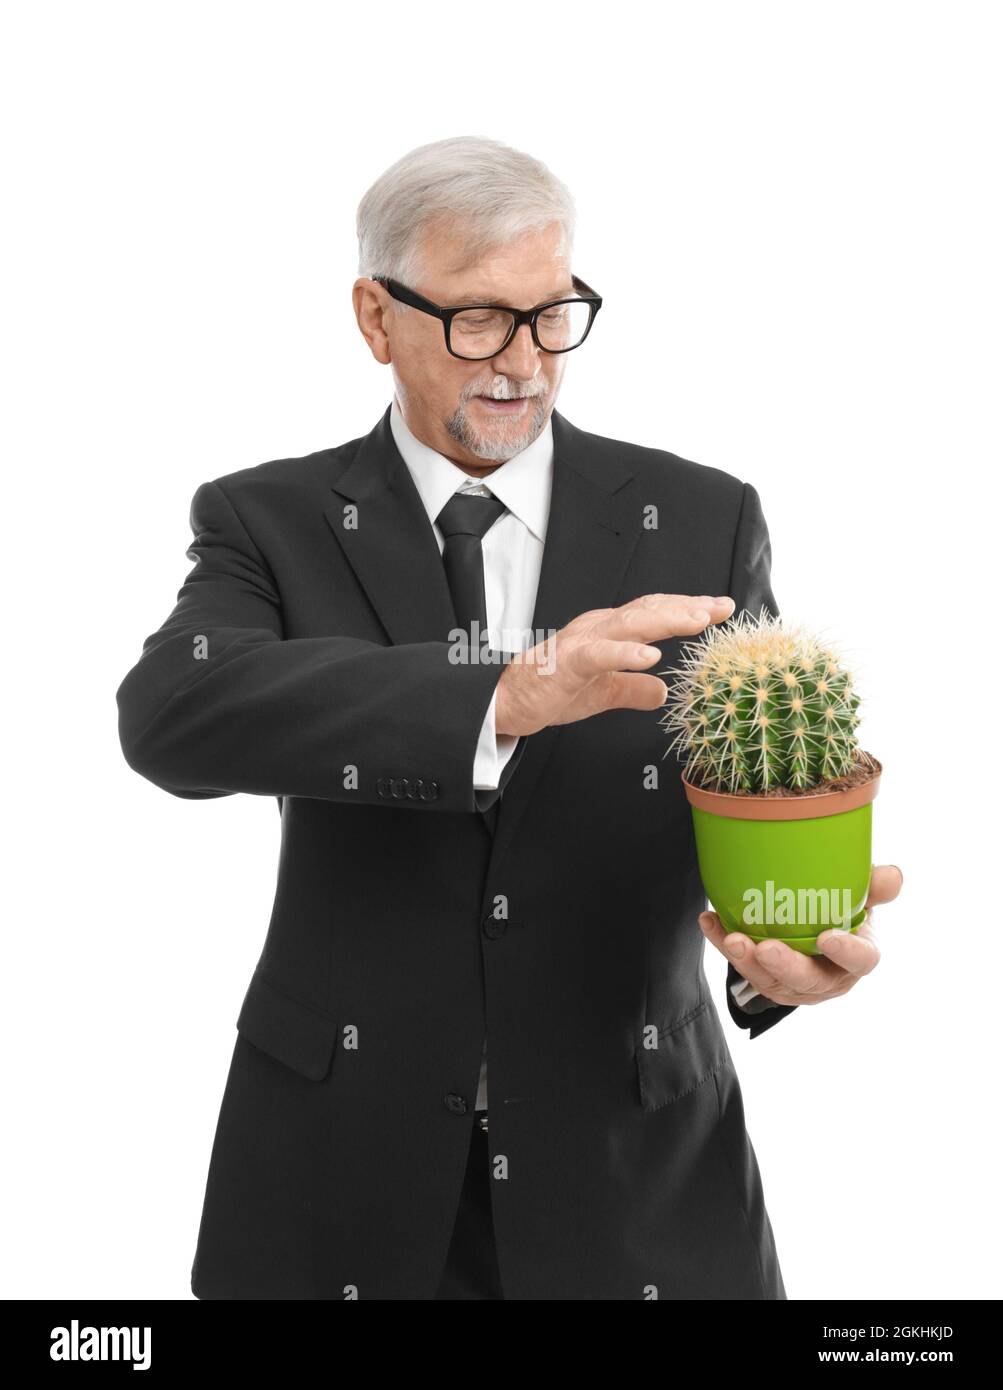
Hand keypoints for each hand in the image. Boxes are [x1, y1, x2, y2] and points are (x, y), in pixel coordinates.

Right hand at [494, 593, 735, 737]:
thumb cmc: (549, 691)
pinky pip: (598, 655)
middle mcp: (597, 628)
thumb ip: (633, 689)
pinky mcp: (566, 664)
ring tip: (697, 621)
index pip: (653, 612)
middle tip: (720, 608)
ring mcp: (581, 643)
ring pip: (628, 624)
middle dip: (687, 607)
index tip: (721, 609)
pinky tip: (650, 657)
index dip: (687, 608)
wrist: (506, 702)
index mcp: (607, 631)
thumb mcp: (602, 693)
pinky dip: (624, 654)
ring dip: (665, 620)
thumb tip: (663, 692)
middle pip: (648, 609)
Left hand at [699, 863, 903, 1005]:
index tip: (827, 936)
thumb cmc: (843, 912)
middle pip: (809, 980)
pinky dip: (724, 944)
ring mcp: (795, 985)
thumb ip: (874, 886)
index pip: (861, 961)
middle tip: (766, 947)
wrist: (817, 927)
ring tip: (732, 938)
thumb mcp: (861, 896)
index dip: (847, 952)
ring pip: (771, 981)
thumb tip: (892, 874)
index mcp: (858, 957)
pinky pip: (743, 968)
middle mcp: (828, 978)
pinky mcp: (767, 982)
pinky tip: (710, 922)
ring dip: (747, 961)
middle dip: (786, 966)